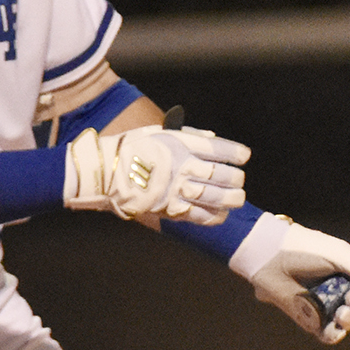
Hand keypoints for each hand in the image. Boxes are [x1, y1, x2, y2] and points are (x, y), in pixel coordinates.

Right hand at [64, 124, 248, 222]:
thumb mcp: (157, 132)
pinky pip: (197, 215)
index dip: (235, 153)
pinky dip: (212, 216)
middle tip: (239, 180)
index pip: (216, 148)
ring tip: (238, 198)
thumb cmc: (129, 149)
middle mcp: (181, 167)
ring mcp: (175, 189)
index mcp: (178, 144)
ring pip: (213, 197)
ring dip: (230, 199)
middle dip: (235, 178)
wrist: (104, 172)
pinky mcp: (168, 208)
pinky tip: (221, 215)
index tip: (244, 156)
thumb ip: (186, 135)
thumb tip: (211, 137)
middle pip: (219, 174)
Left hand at [236, 215, 349, 342]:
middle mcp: (337, 290)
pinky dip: (335, 333)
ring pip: (349, 322)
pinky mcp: (309, 319)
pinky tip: (335, 324)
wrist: (270, 256)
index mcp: (346, 272)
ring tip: (342, 310)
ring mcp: (323, 306)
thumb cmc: (303, 249)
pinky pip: (329, 335)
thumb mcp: (338, 254)